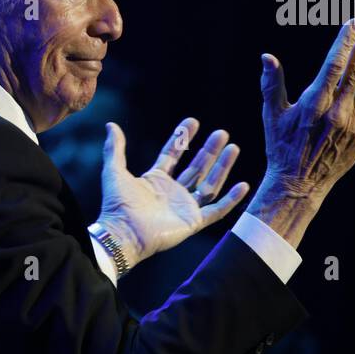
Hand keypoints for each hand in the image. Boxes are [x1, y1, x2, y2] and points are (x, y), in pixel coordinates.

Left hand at [97, 117, 250, 267]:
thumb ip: (114, 149)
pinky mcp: (193, 222)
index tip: (192, 121)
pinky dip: (231, 200)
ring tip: (234, 148)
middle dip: (209, 150)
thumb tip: (111, 126)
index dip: (182, 138)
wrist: (124, 233)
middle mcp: (173, 192)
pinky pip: (217, 210)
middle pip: (196, 167)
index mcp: (155, 180)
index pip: (173, 154)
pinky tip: (243, 185)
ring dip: (222, 167)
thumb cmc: (117, 205)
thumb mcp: (114, 171)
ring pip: (209, 184)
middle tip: (222, 133)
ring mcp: (185, 207)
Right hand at [256, 18, 354, 199]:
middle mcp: (336, 112)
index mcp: (313, 104)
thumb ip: (271, 84)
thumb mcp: (271, 115)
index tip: (353, 23)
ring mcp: (353, 124)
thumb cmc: (281, 146)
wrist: (299, 183)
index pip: (334, 65)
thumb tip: (266, 56)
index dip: (345, 42)